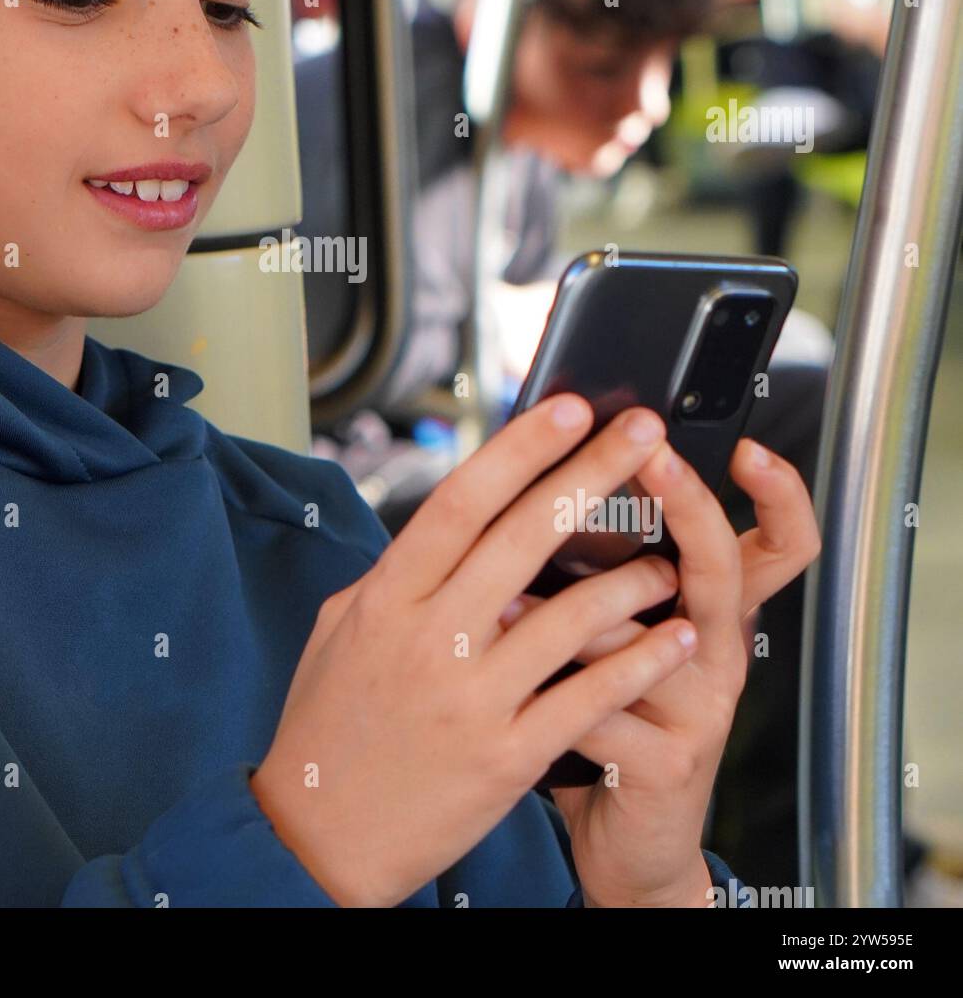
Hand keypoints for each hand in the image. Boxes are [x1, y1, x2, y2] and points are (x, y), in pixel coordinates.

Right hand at [250, 396, 702, 906]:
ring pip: (566, 618)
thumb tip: (439, 530)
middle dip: (590, 475)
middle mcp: (428, 640)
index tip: (566, 409)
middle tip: (640, 432)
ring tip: (669, 551)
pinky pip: (586, 699)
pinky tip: (673, 636)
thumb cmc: (327, 728)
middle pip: (520, 539)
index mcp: (385, 600)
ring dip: (628, 577)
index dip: (518, 449)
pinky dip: (637, 663)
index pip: (459, 503)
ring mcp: (471, 700)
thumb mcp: (336, 632)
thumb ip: (389, 577)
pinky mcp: (506, 758)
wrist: (318, 838)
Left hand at [504, 432, 820, 906]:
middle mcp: (719, 655)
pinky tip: (503, 653)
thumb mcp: (624, 632)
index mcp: (712, 613)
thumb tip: (560, 475)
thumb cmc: (613, 714)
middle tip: (650, 454)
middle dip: (689, 504)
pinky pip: (599, 707)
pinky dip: (545, 679)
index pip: (779, 545)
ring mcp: (700, 712)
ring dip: (570, 603)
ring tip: (510, 570)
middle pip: (726, 567)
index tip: (748, 447)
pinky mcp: (664, 766)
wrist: (626, 835)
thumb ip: (612, 570)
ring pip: (641, 634)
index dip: (780, 496)